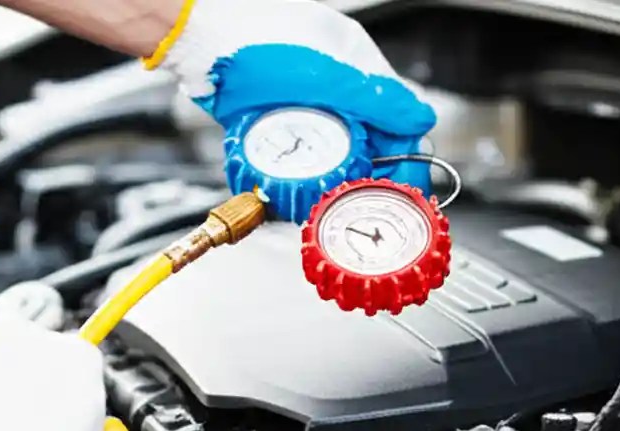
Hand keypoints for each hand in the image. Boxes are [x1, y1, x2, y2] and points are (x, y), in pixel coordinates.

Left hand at [152, 0, 436, 221]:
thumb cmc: (256, 41)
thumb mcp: (328, 76)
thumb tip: (421, 121)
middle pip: (366, 141)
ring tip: (326, 197)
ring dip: (332, 178)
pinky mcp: (273, 120)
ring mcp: (303, 103)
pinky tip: (293, 184)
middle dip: (366, 175)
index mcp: (357, 66)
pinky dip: (299, 172)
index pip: (397, 120)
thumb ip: (377, 101)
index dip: (404, 159)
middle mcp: (334, 87)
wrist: (198, 42)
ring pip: (332, 152)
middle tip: (359, 200)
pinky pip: (297, 154)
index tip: (403, 192)